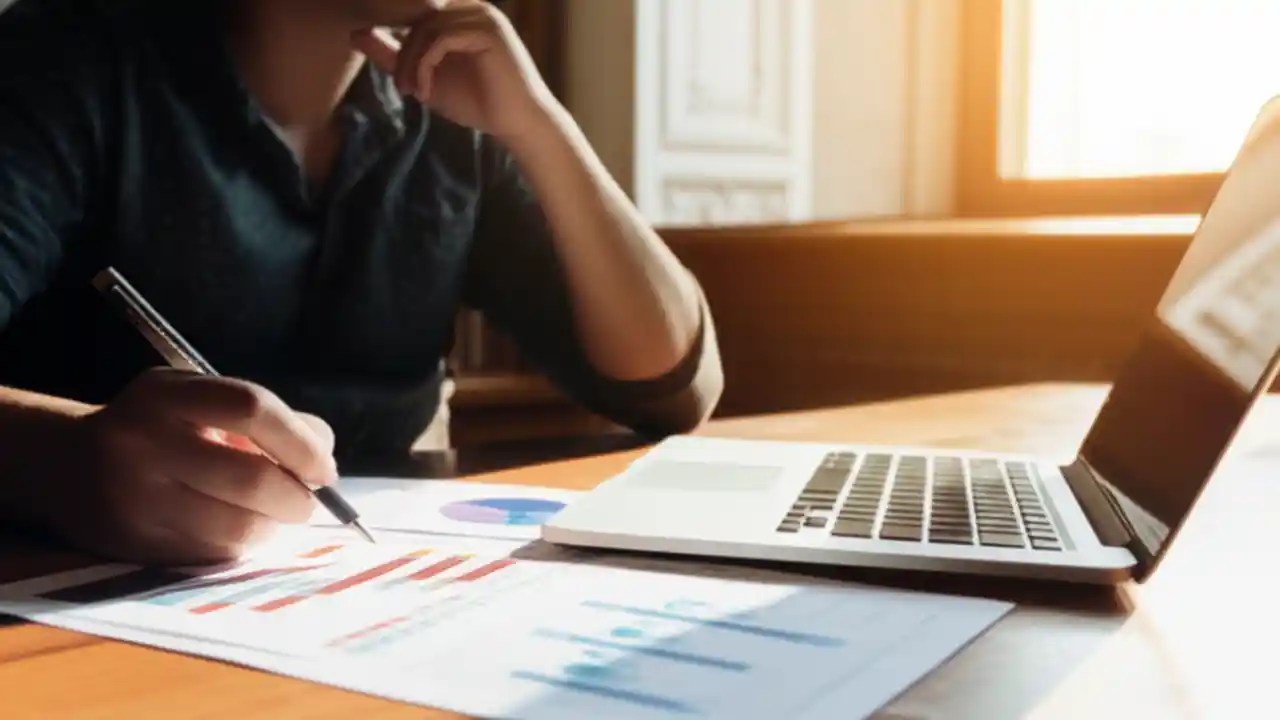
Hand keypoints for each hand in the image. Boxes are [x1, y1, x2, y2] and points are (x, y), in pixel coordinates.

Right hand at [46, 369, 336, 564]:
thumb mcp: (196, 399)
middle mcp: (143, 444)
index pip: (250, 407)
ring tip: (272, 516)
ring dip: (272, 527)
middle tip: (306, 502)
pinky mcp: (137, 547)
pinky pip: (214, 555)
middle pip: (252, 479)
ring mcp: (136, 500)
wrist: (64, 466)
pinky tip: (231, 530)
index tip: (323, 468)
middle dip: (297, 498)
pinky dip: (240, 546)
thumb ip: (263, 416)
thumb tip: (322, 452)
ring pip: (237, 528)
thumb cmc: (156, 427)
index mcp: (165, 396)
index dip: (300, 441)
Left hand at [351, 0, 557, 142]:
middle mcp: (473, 7)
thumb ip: (393, 55)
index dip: (397, 35)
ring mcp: (483, 17)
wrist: (518, 125)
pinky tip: (426, 92)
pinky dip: (425, 66)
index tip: (392, 69)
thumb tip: (355, 34)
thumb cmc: (478, 103)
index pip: (416, 11)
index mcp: (461, 12)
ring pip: (427, 27)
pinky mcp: (488, 33)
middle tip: (401, 88)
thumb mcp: (425, 77)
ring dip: (411, 63)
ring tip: (413, 93)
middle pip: (418, 16)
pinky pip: (441, 39)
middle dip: (402, 52)